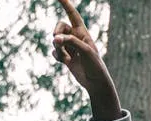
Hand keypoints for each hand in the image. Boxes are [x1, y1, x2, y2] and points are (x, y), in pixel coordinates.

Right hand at [52, 0, 120, 120]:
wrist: (96, 83)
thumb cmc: (95, 66)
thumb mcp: (85, 51)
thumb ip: (70, 42)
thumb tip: (54, 39)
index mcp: (82, 33)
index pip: (72, 14)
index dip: (65, 4)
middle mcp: (76, 38)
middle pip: (59, 26)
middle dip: (56, 31)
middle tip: (57, 39)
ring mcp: (70, 48)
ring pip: (56, 41)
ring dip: (57, 47)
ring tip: (64, 56)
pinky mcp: (66, 58)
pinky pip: (55, 52)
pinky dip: (56, 56)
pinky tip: (64, 62)